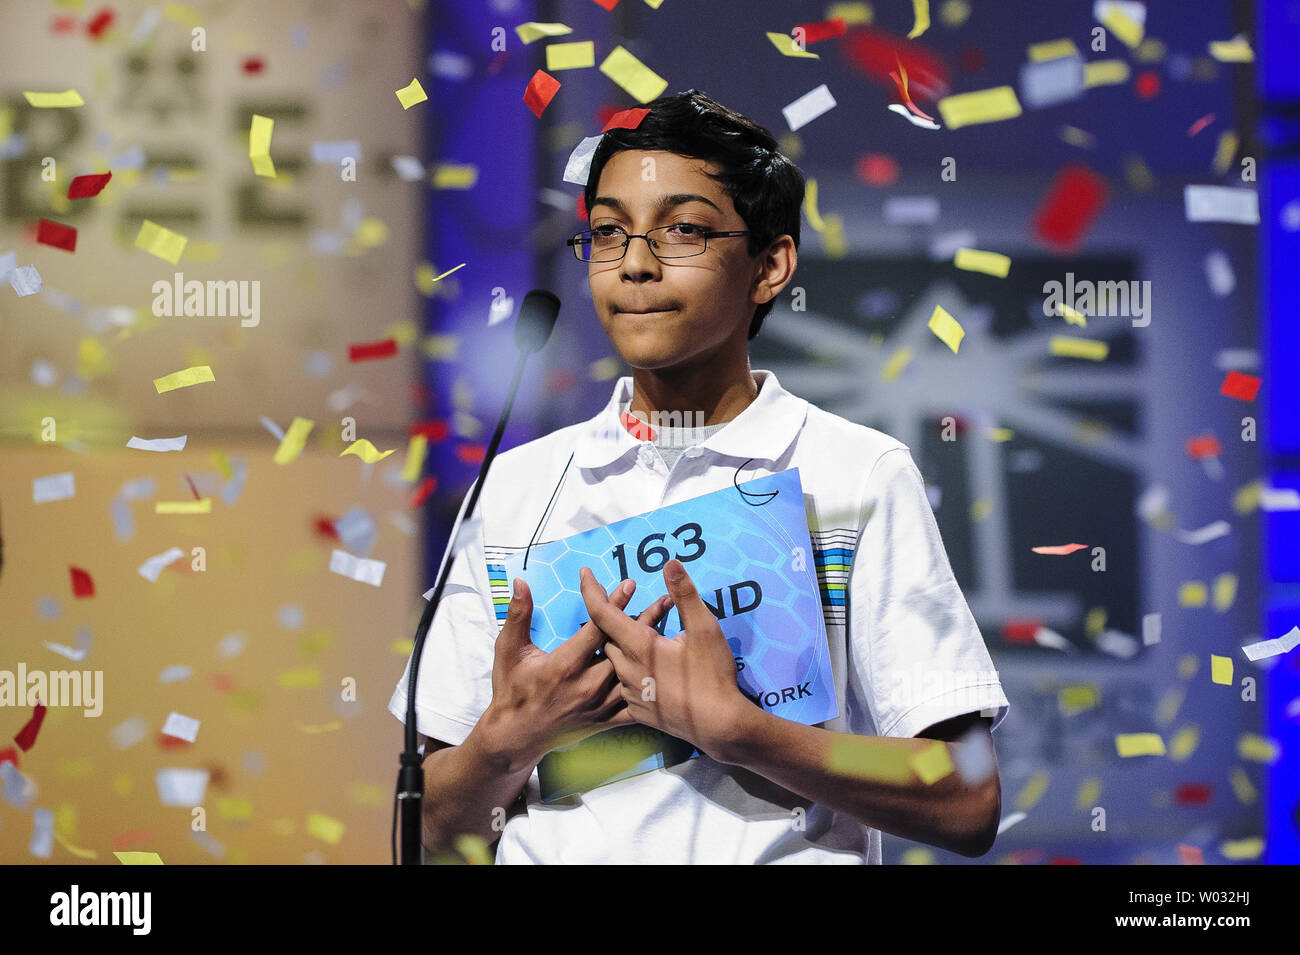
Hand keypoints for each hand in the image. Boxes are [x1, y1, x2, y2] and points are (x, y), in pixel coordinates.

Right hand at [480, 575, 670, 772]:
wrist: (516, 737)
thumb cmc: (511, 690)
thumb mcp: (508, 650)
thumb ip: (518, 615)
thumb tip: (521, 582)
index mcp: (565, 665)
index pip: (597, 628)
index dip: (614, 604)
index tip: (630, 584)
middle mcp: (586, 685)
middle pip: (624, 649)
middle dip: (645, 623)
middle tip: (665, 601)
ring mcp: (599, 705)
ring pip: (634, 674)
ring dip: (653, 652)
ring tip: (674, 631)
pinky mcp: (605, 720)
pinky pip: (635, 705)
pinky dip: (651, 688)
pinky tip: (666, 672)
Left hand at [578, 560, 751, 760]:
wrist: (720, 727)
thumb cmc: (713, 676)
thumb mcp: (705, 629)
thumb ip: (685, 594)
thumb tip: (671, 563)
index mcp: (638, 646)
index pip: (602, 613)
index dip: (591, 590)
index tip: (585, 573)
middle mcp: (626, 670)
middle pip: (606, 636)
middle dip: (615, 616)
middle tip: (630, 601)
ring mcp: (630, 693)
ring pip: (615, 659)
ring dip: (625, 642)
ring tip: (646, 631)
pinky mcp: (637, 711)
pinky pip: (624, 683)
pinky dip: (631, 667)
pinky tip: (648, 665)